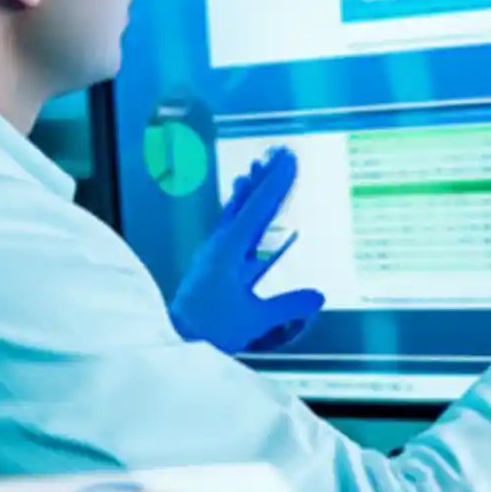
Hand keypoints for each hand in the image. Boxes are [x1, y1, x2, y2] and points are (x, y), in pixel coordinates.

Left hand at [170, 147, 325, 354]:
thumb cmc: (209, 329)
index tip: (290, 160)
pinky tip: (241, 211)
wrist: (173, 338)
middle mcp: (219, 244)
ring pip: (234, 213)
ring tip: (254, 170)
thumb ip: (287, 305)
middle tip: (277, 153)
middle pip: (244, 203)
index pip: (258, 208)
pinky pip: (230, 229)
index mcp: (229, 250)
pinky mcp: (210, 263)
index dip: (277, 183)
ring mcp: (212, 252)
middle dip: (263, 178)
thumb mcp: (254, 318)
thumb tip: (318, 297)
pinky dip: (239, 213)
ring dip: (248, 191)